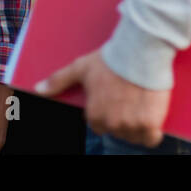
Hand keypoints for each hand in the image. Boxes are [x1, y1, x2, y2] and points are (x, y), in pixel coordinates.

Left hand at [36, 51, 170, 147]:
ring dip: (137, 127)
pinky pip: (151, 139)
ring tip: (138, 106)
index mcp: (94, 115)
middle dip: (122, 120)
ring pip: (134, 137)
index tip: (113, 101)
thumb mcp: (80, 68)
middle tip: (127, 101)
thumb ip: (58, 81)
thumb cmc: (109, 59)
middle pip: (117, 132)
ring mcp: (131, 125)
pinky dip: (152, 132)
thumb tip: (38, 89)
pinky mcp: (150, 123)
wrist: (139, 51)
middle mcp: (111, 123)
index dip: (107, 113)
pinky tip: (151, 118)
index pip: (99, 126)